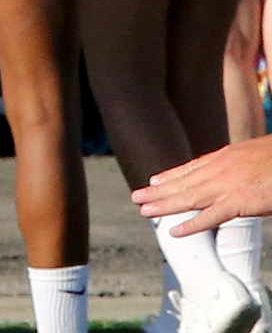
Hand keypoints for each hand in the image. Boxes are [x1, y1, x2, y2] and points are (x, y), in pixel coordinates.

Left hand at [132, 136, 271, 232]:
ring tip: (143, 209)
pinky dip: (191, 225)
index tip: (154, 180)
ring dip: (164, 205)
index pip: (191, 168)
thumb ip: (238, 164)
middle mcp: (219, 169)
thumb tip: (235, 170)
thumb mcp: (252, 156)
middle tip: (136, 196)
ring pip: (188, 198)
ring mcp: (227, 186)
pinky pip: (210, 217)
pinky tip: (174, 232)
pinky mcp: (238, 202)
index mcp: (224, 157)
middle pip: (183, 182)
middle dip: (158, 191)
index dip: (170, 175)